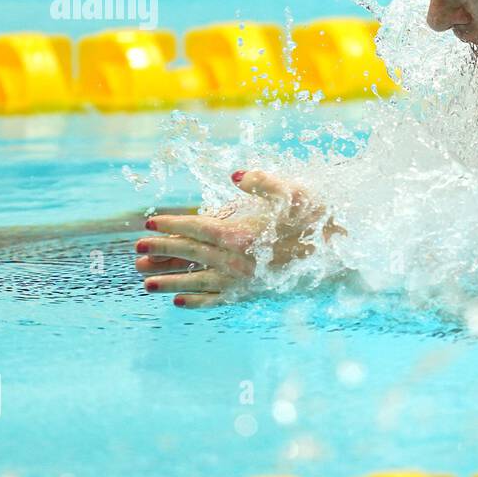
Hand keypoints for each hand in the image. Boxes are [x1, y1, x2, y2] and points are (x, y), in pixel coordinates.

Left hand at [134, 169, 340, 308]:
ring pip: (197, 282)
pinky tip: (180, 303)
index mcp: (241, 236)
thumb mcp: (295, 192)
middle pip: (190, 255)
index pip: (197, 228)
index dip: (172, 224)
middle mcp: (237, 262)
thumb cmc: (317, 219)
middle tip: (136, 250)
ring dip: (169, 282)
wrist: (341, 256)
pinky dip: (197, 302)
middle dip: (161, 251)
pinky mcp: (252, 294)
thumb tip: (234, 174)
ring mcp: (243, 281)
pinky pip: (217, 301)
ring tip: (145, 284)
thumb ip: (263, 181)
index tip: (150, 223)